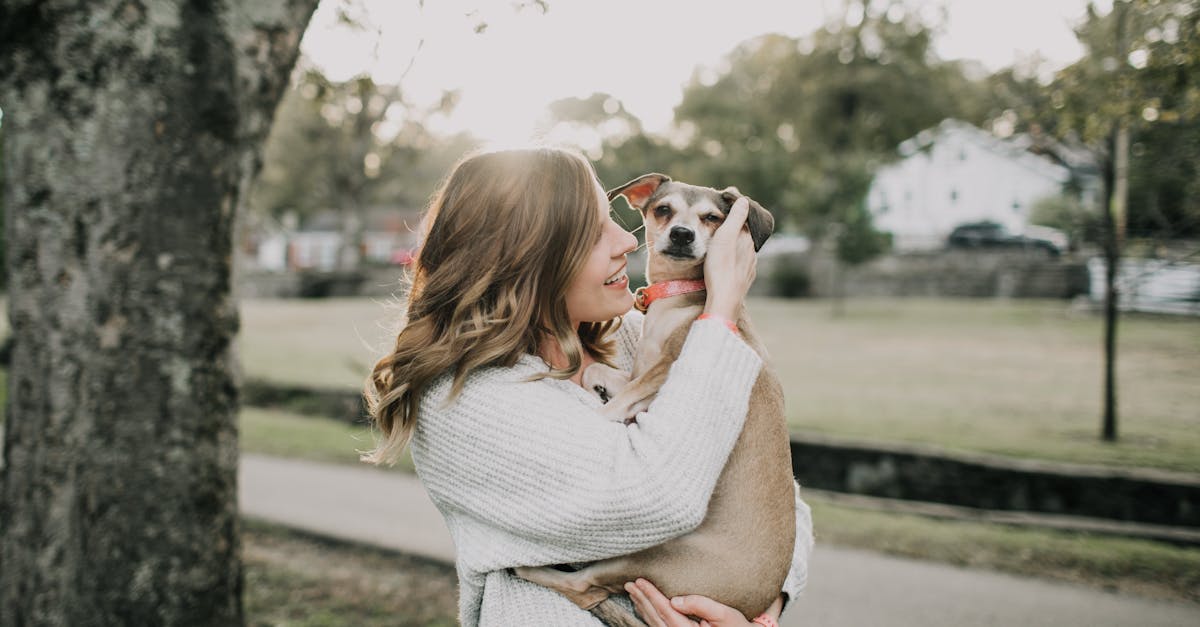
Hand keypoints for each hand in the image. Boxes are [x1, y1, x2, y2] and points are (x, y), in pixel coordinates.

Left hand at [625, 578, 754, 626]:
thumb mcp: (724, 614)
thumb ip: (700, 605)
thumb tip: (675, 600)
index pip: (665, 611)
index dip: (651, 595)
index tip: (640, 581)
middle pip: (656, 617)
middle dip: (642, 599)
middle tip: (630, 584)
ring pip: (654, 623)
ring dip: (643, 606)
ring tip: (633, 592)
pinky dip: (649, 615)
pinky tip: (643, 606)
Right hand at [703, 197, 756, 319]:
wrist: (724, 298)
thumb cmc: (721, 266)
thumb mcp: (725, 237)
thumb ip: (736, 218)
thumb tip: (744, 200)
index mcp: (747, 239)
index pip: (745, 221)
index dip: (737, 215)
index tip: (727, 210)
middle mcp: (752, 252)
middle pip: (745, 236)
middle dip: (736, 231)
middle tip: (723, 227)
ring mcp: (750, 267)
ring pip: (744, 252)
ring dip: (736, 247)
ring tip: (724, 245)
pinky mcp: (745, 279)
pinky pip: (741, 265)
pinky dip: (735, 260)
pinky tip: (728, 263)